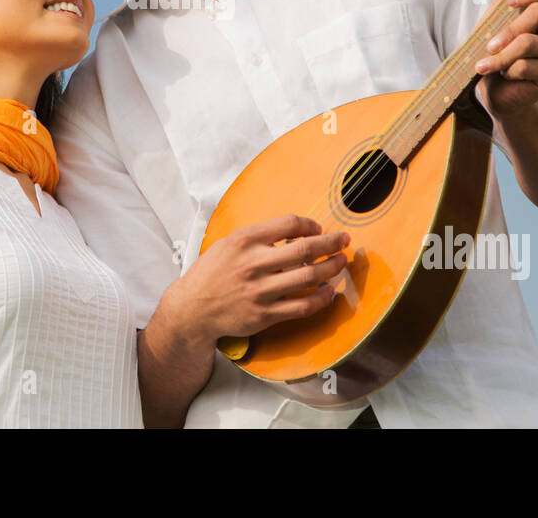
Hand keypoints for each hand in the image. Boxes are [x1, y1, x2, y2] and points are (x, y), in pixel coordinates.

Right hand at [161, 214, 349, 348]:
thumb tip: (294, 232)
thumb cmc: (212, 273)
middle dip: (332, 242)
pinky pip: (302, 306)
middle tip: (344, 239)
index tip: (319, 229)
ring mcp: (261, 291)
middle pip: (305, 249)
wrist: (193, 308)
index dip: (310, 224)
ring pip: (309, 277)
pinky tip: (329, 291)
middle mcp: (254, 264)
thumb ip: (259, 237)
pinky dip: (321, 298)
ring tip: (341, 262)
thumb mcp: (229, 244)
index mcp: (245, 240)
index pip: (289, 223)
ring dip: (331, 268)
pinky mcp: (265, 314)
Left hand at [474, 0, 537, 118]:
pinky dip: (508, 70)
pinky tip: (505, 75)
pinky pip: (527, 66)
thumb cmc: (500, 43)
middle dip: (507, 30)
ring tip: (487, 64)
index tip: (509, 2)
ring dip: (501, 55)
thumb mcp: (501, 10)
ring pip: (529, 43)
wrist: (498, 86)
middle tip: (488, 44)